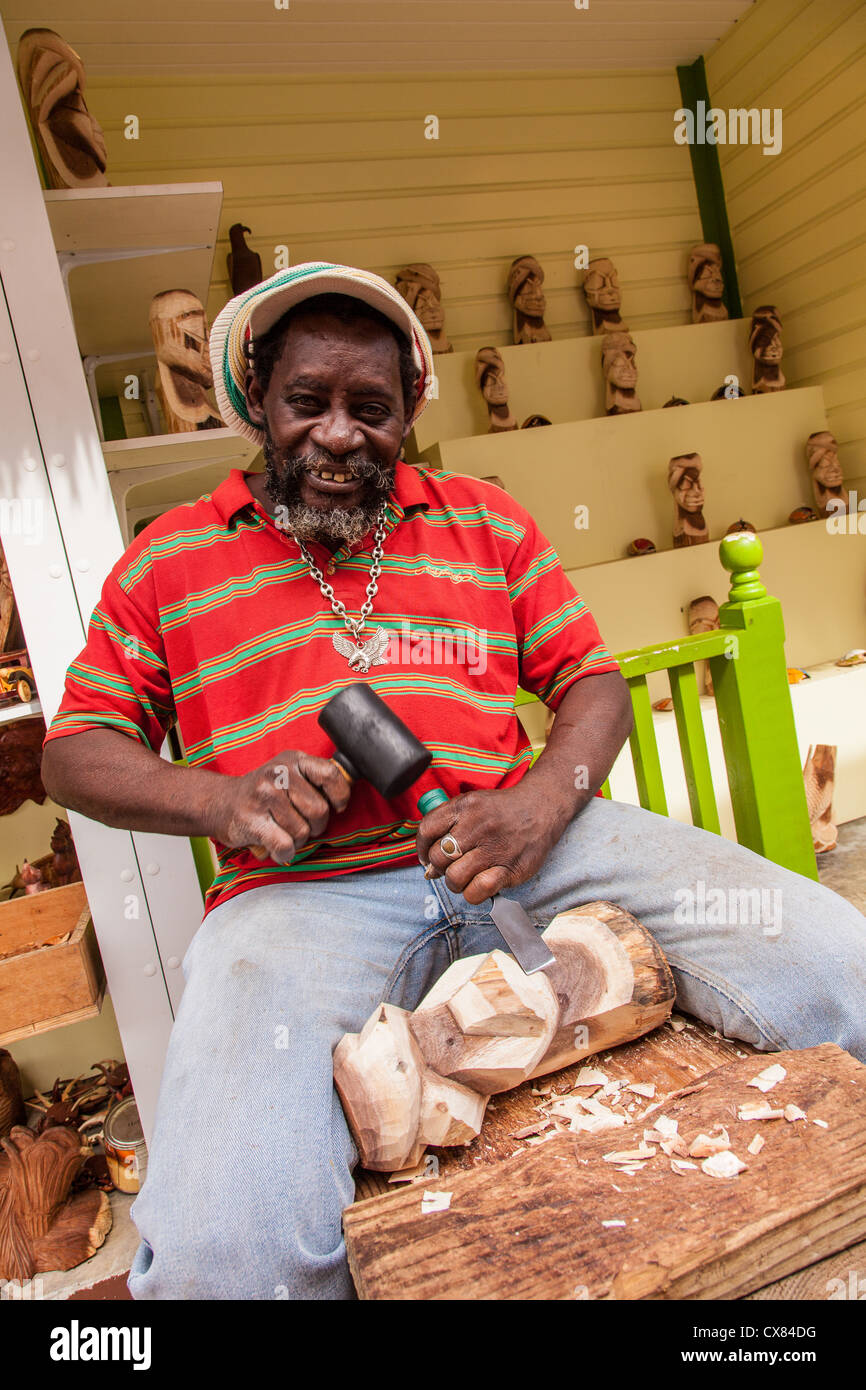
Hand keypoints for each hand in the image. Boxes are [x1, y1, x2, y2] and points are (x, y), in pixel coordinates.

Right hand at [210, 750, 351, 865]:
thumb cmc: (264, 794)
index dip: (339, 796)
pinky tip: (277, 849)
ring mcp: (263, 795)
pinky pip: (284, 845)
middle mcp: (278, 772)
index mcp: (293, 759)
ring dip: (297, 840)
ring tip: (283, 831)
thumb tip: (345, 797)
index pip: (331, 775)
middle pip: (319, 810)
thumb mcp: (290, 774)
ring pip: (302, 831)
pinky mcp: (251, 819)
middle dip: (315, 826)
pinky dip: (285, 853)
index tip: (335, 807)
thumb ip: (315, 781)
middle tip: (300, 824)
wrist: (220, 803)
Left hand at [416, 780, 573, 904]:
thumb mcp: (471, 803)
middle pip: (438, 857)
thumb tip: (428, 866)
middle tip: (450, 867)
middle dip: (439, 868)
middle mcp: (478, 826)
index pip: (426, 830)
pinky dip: (473, 893)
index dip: (420, 848)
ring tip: (465, 877)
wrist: (541, 808)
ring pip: (455, 877)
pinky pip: (478, 891)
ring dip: (455, 883)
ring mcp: (495, 848)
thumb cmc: (501, 811)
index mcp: (464, 806)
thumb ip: (446, 826)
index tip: (426, 857)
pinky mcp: (511, 868)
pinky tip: (478, 884)